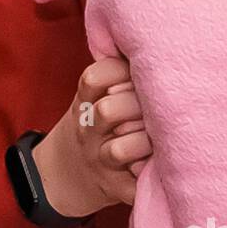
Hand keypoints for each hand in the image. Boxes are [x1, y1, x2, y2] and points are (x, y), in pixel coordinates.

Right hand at [31, 57, 152, 217]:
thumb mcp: (91, 97)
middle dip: (137, 105)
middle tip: (160, 105)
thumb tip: (158, 38)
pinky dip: (151, 175)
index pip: (94, 79)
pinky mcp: (116, 189)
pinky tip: (163, 166)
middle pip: (109, 111)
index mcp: (84, 103)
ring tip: (161, 137)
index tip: (139, 73)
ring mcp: (100, 162)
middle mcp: (89, 132)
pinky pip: (135, 184)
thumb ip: (116, 71)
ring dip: (145, 141)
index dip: (120, 72)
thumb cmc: (96, 126)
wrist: (64, 177)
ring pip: (122, 148)